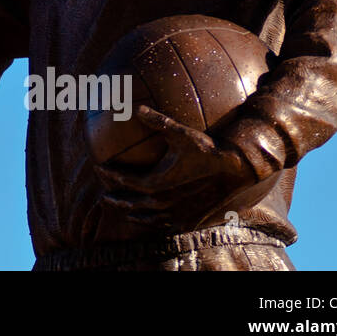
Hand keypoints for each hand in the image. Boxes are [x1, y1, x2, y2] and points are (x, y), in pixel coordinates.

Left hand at [95, 105, 258, 233]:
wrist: (237, 170)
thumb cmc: (208, 149)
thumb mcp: (181, 133)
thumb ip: (157, 121)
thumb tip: (136, 107)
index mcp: (156, 183)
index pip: (125, 182)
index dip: (110, 175)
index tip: (99, 168)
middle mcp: (164, 203)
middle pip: (131, 205)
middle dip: (116, 200)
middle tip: (103, 196)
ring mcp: (177, 215)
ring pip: (147, 220)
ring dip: (132, 215)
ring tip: (124, 210)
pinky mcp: (190, 222)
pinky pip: (165, 228)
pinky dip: (154, 225)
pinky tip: (151, 221)